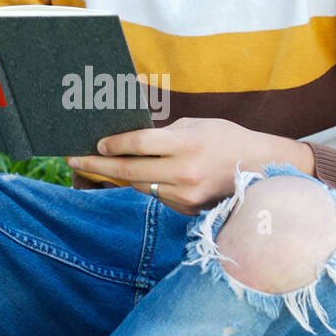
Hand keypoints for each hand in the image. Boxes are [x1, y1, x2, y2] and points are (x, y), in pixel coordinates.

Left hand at [66, 117, 299, 215]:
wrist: (262, 169)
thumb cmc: (226, 138)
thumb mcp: (196, 126)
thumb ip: (164, 135)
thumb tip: (128, 141)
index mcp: (187, 144)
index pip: (138, 145)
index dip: (112, 144)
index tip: (94, 142)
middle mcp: (185, 172)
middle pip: (130, 170)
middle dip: (97, 164)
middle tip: (73, 158)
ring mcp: (186, 195)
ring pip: (140, 186)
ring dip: (116, 177)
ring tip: (93, 167)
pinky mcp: (188, 209)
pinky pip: (157, 196)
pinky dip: (144, 186)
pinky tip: (131, 178)